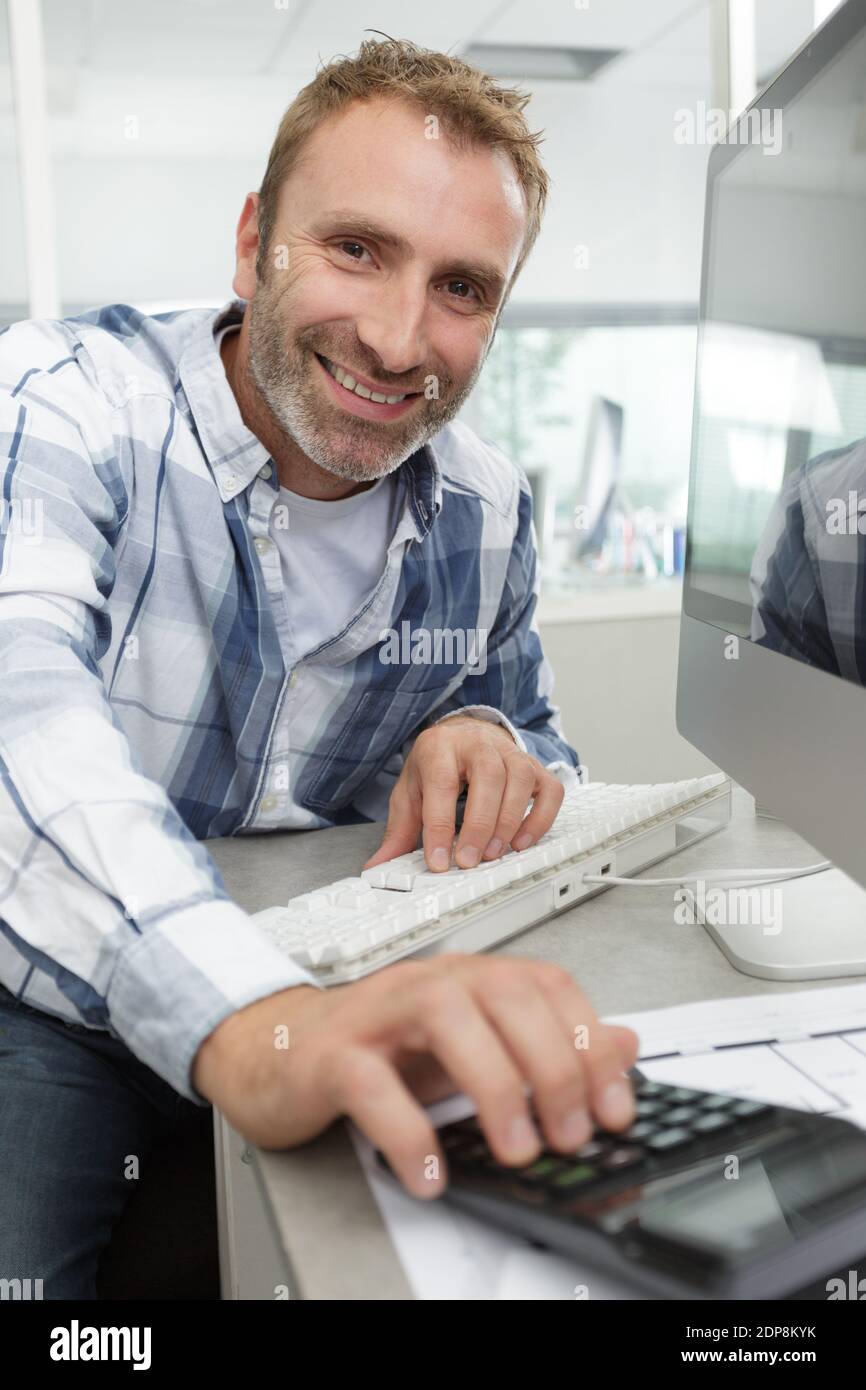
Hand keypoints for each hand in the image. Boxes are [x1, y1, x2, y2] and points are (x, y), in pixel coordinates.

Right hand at [192, 953, 638, 1197]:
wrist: (271, 1052)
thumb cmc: (374, 1050)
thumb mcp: (469, 1048)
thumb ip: (545, 1043)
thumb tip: (623, 1043)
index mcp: (467, 979)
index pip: (544, 984)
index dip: (587, 1040)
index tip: (613, 1107)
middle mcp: (428, 983)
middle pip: (505, 994)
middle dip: (552, 1064)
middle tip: (569, 1134)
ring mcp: (377, 1013)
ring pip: (447, 1018)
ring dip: (494, 1084)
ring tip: (516, 1148)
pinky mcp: (330, 1056)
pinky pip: (372, 1083)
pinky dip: (408, 1131)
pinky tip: (431, 1171)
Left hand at [363, 714, 564, 873]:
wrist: (463, 734)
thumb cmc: (437, 764)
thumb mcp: (411, 791)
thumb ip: (399, 829)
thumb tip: (378, 865)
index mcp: (440, 747)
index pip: (442, 783)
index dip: (440, 825)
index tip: (438, 860)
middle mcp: (478, 744)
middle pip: (488, 777)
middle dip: (480, 824)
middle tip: (470, 861)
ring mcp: (511, 753)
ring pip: (520, 780)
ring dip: (509, 822)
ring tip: (494, 854)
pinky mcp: (534, 767)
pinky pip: (549, 790)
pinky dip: (541, 818)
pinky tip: (522, 842)